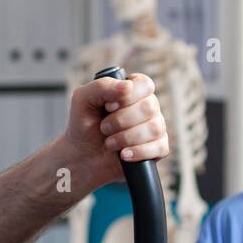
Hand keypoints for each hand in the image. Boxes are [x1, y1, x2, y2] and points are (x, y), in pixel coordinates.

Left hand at [61, 73, 168, 188]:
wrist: (83, 157)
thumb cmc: (84, 125)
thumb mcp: (83, 99)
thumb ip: (102, 87)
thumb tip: (128, 86)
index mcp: (133, 90)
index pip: (144, 84)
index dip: (127, 97)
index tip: (108, 106)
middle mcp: (147, 106)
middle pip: (149, 107)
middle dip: (121, 120)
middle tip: (104, 128)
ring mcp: (155, 127)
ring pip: (154, 128)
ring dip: (126, 138)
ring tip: (109, 143)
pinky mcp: (158, 149)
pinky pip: (159, 148)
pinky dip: (138, 152)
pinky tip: (123, 154)